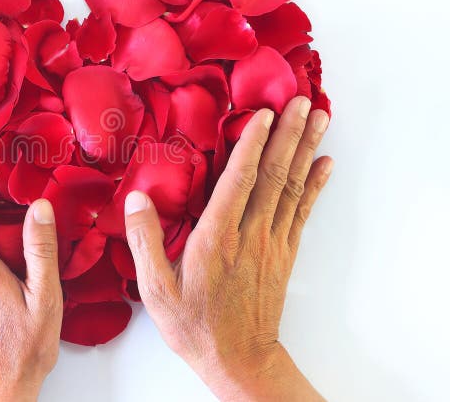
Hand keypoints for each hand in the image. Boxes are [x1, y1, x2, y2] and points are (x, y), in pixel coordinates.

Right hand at [124, 96, 331, 401]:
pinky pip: (302, 211)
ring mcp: (272, 242)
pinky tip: (324, 164)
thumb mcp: (156, 289)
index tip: (262, 112)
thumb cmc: (195, 326)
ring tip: (318, 117)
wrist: (239, 360)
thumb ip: (145, 241)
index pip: (239, 180)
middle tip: (300, 99)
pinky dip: (315, 184)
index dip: (252, 144)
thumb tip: (136, 198)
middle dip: (287, 133)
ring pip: (292, 186)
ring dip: (306, 149)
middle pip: (273, 174)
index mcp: (216, 237)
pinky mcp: (283, 253)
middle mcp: (250, 234)